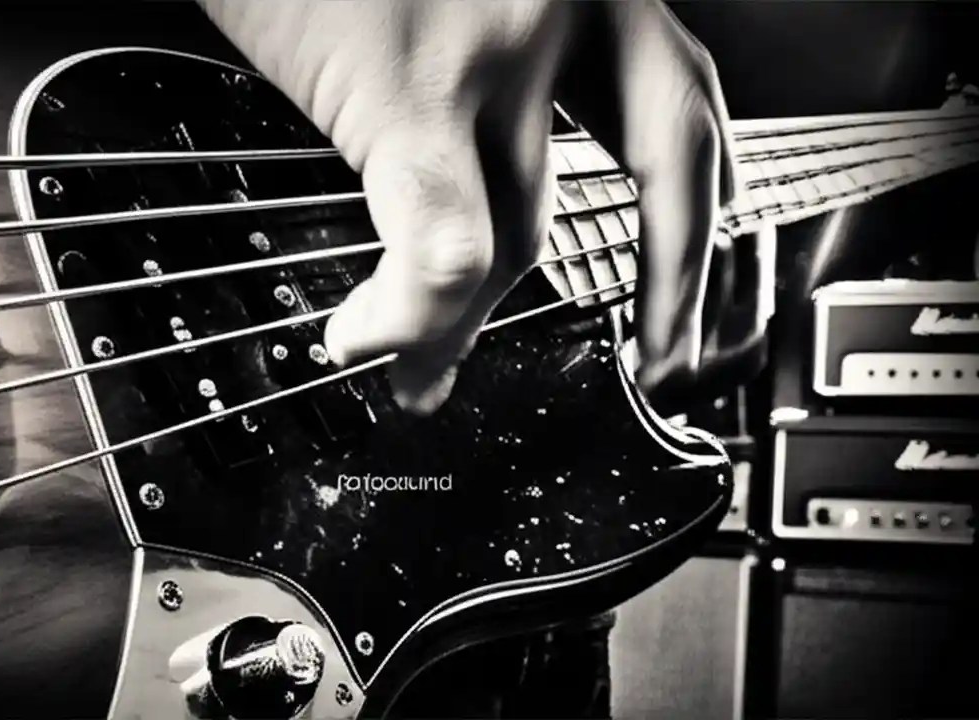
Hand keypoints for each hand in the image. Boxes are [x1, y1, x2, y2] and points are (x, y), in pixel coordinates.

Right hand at [199, 0, 737, 413]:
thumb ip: (478, 47)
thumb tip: (464, 147)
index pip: (682, 108)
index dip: (692, 209)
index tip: (684, 270)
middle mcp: (568, 0)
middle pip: (663, 173)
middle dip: (670, 286)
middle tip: (658, 357)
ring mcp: (497, 47)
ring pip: (522, 236)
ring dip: (466, 329)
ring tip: (424, 374)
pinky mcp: (407, 89)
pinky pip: (442, 242)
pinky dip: (408, 314)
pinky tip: (363, 336)